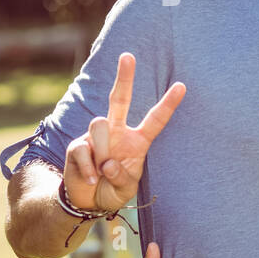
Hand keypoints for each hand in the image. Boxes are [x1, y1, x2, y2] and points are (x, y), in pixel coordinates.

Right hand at [63, 52, 184, 212]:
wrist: (88, 202)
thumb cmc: (113, 189)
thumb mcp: (127, 187)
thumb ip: (122, 176)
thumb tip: (107, 161)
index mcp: (137, 140)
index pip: (155, 120)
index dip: (168, 104)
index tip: (181, 86)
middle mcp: (116, 132)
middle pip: (119, 99)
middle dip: (124, 78)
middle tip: (128, 55)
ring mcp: (95, 137)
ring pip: (99, 125)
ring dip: (102, 152)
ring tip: (103, 173)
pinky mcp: (77, 146)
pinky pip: (84, 151)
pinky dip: (89, 170)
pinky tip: (92, 179)